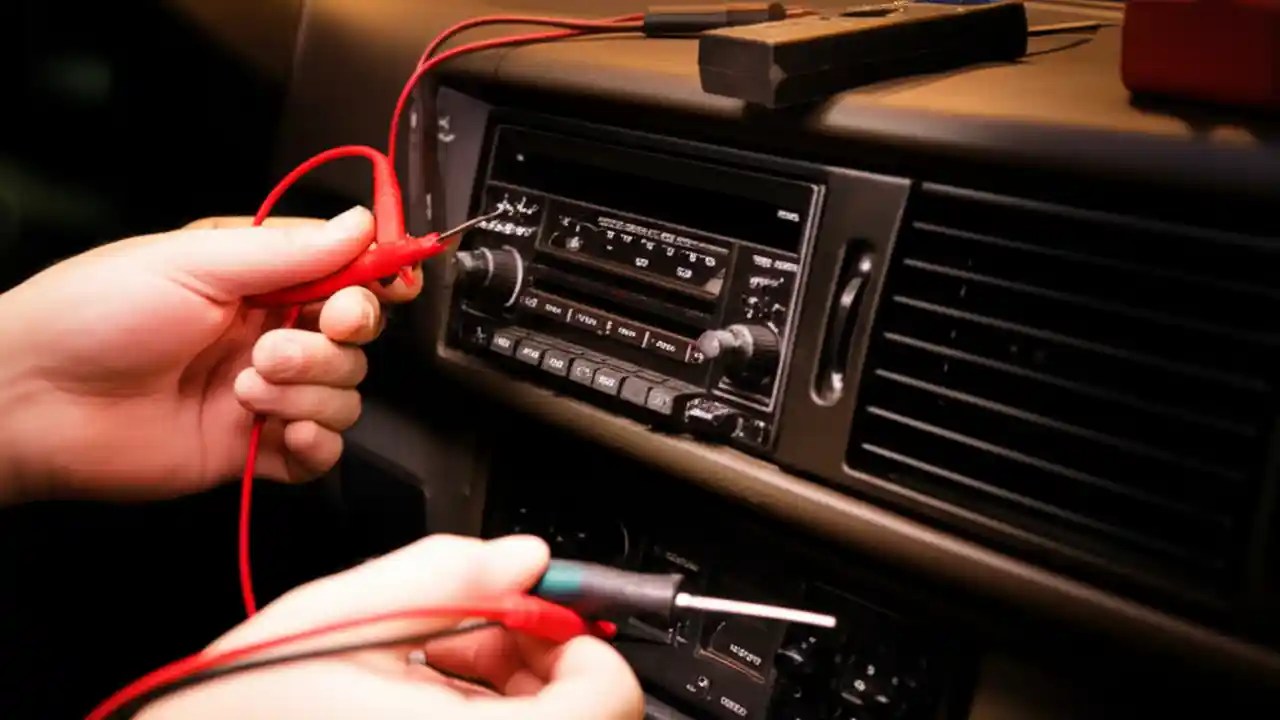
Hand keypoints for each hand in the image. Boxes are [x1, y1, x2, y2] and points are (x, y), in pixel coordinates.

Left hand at [0, 206, 418, 503]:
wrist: (32, 402)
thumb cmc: (92, 314)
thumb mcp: (193, 261)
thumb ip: (287, 250)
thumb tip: (362, 224)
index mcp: (258, 278)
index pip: (346, 273)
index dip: (378, 278)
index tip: (393, 284)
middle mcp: (269, 332)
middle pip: (357, 338)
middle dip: (334, 341)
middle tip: (280, 343)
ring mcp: (265, 393)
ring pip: (346, 393)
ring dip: (309, 390)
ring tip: (245, 387)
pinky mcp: (255, 450)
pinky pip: (324, 451)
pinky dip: (316, 443)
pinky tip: (282, 432)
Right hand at [133, 534, 644, 719]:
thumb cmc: (243, 704)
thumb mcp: (346, 612)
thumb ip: (450, 571)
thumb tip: (525, 558)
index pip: (605, 699)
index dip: (581, 645)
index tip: (537, 619)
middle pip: (580, 718)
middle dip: (540, 666)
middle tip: (480, 631)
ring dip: (510, 694)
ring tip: (433, 664)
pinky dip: (479, 718)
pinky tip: (421, 700)